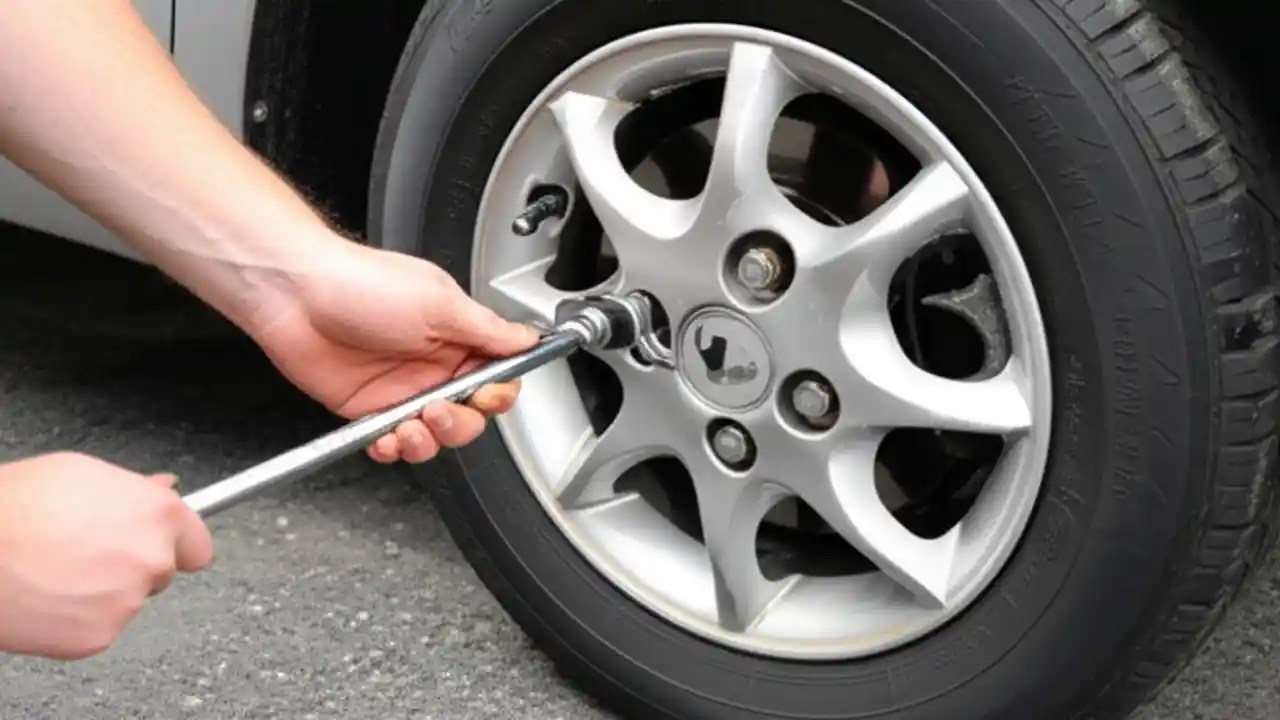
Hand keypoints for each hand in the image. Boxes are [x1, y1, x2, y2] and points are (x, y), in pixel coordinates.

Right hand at [0, 452, 212, 659]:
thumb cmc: (17, 505)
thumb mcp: (82, 473)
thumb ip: (135, 489)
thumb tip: (164, 488)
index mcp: (158, 515)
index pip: (197, 543)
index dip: (177, 544)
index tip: (165, 546)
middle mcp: (152, 559)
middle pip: (160, 572)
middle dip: (132, 566)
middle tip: (86, 553)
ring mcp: (127, 601)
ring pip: (126, 601)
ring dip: (102, 592)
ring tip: (55, 569)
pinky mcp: (98, 636)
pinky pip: (97, 628)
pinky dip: (76, 619)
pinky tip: (48, 595)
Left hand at [249, 239, 539, 463]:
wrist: (295, 295)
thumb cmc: (360, 284)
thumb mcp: (440, 302)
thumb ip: (489, 330)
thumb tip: (528, 338)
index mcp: (457, 335)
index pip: (498, 375)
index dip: (498, 393)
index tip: (487, 395)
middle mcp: (433, 365)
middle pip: (471, 415)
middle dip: (461, 422)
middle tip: (440, 409)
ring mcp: (401, 389)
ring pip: (435, 435)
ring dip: (429, 441)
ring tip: (411, 427)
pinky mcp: (369, 409)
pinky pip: (393, 443)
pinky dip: (394, 449)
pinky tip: (387, 438)